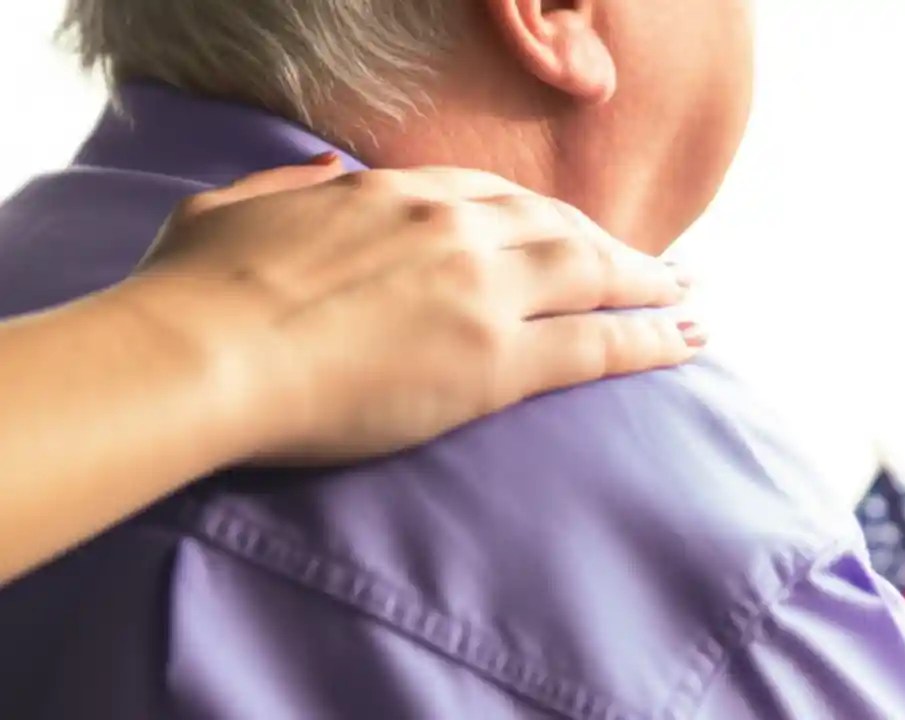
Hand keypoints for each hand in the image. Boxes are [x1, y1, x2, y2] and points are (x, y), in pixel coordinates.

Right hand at [121, 158, 703, 460]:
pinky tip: (686, 341)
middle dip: (613, 245)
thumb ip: (292, 187)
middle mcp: (452, 228)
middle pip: (558, 226)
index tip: (568, 231)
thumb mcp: (235, 208)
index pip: (495, 195)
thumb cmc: (197, 290)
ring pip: (594, 274)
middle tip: (654, 265)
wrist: (203, 353)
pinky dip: (650, 339)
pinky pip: (597, 343)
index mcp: (394, 193)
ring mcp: (482, 289)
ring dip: (649, 284)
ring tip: (686, 299)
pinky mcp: (496, 360)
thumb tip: (328, 173)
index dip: (544, 215)